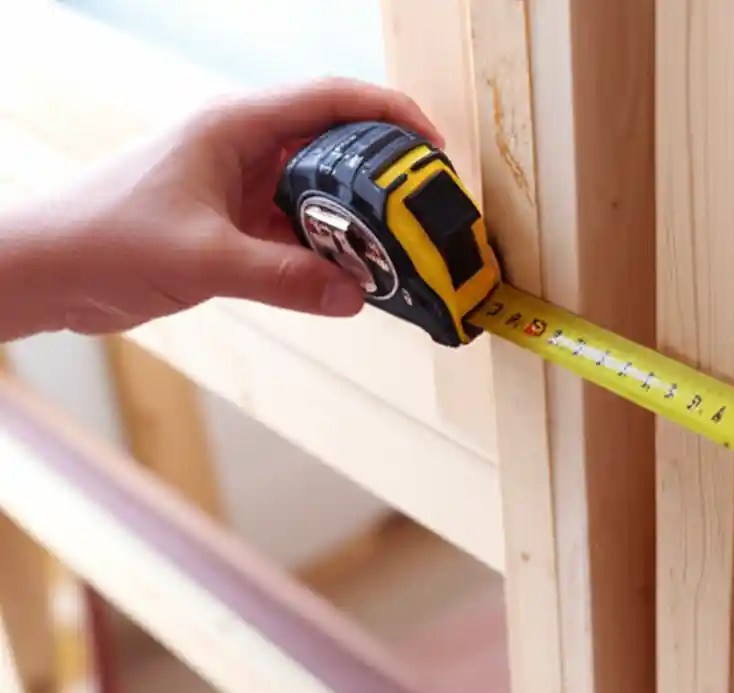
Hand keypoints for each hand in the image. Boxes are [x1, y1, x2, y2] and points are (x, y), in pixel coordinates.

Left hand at [0, 77, 441, 339]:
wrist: (47, 271)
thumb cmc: (103, 239)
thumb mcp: (202, 259)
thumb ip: (283, 280)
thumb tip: (356, 296)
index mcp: (235, 127)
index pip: (330, 100)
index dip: (389, 114)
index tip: (432, 147)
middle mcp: (243, 148)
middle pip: (334, 144)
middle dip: (384, 171)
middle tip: (425, 204)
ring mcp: (239, 186)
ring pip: (319, 191)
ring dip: (356, 218)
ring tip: (397, 246)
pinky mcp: (234, 224)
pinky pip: (298, 229)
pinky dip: (327, 250)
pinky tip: (351, 275)